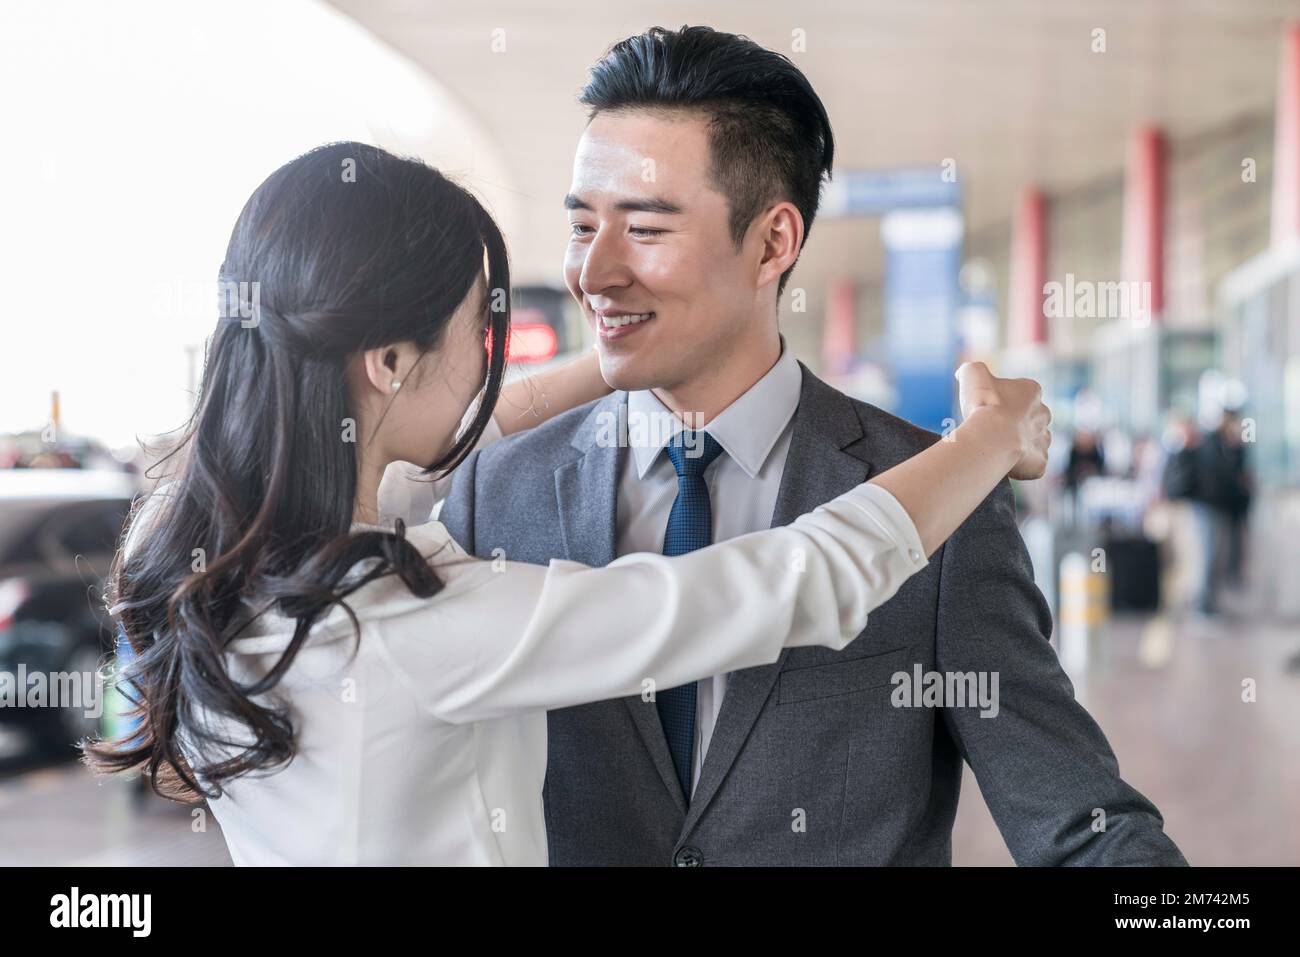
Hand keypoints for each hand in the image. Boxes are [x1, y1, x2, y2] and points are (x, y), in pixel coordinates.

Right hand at [956, 361, 1051, 479]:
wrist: (991, 438)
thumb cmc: (984, 405)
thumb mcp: (972, 374)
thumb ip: (970, 369)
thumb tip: (963, 373)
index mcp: (1032, 391)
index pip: (1021, 393)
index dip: (1002, 401)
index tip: (987, 409)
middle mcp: (1043, 413)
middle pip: (1031, 417)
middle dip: (1015, 423)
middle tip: (991, 429)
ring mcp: (1043, 439)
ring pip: (1034, 441)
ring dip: (1019, 443)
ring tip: (997, 448)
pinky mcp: (1040, 462)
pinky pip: (1033, 464)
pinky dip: (1022, 466)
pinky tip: (1004, 463)